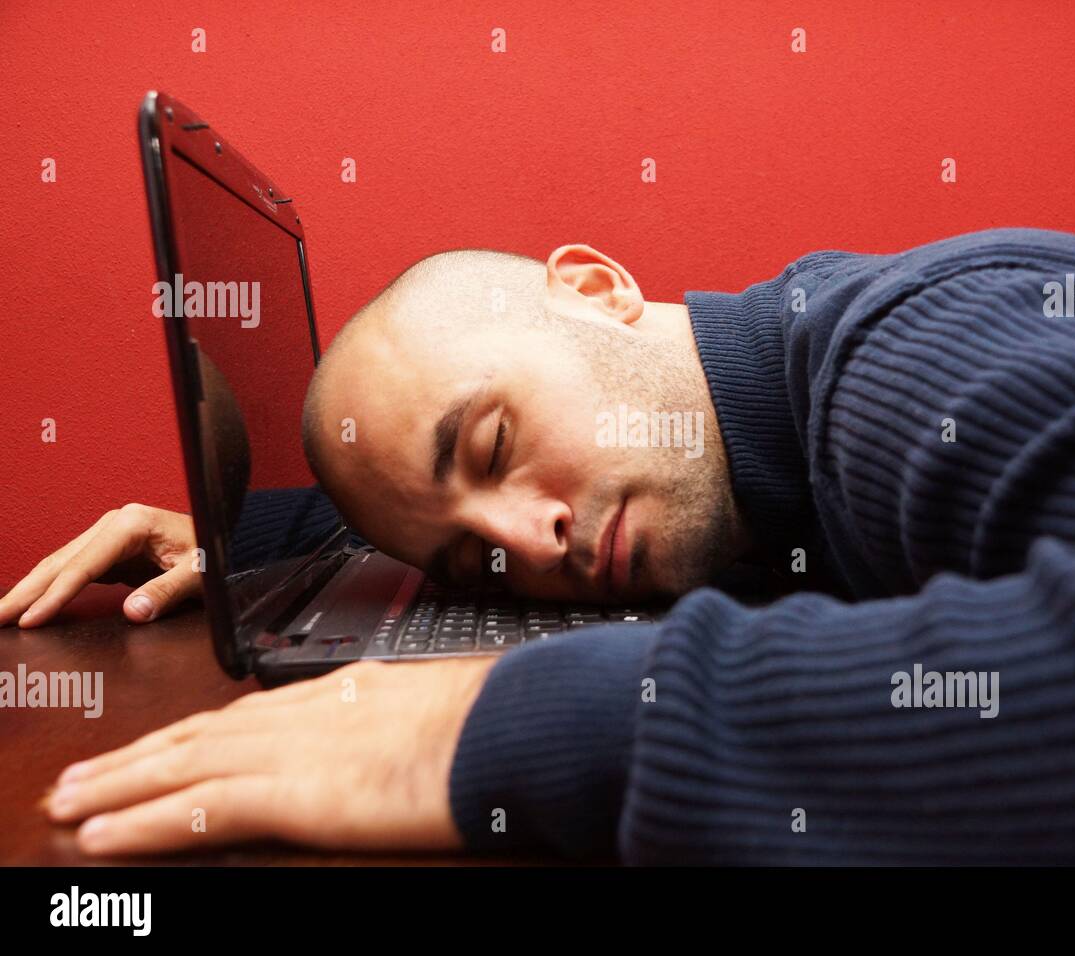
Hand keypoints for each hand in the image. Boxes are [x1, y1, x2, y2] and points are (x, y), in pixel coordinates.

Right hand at [0, 503, 201, 627]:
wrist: (222, 541)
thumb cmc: (212, 554)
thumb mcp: (198, 574)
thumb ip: (166, 592)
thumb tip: (132, 612)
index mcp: (131, 524)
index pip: (84, 566)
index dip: (55, 595)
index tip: (29, 619)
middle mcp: (113, 524)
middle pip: (60, 562)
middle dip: (24, 592)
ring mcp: (107, 535)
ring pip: (59, 565)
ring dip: (29, 591)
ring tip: (1, 615)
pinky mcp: (108, 551)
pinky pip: (72, 572)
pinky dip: (49, 590)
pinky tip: (30, 608)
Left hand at [44, 657, 496, 855]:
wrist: (515, 723)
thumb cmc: (499, 721)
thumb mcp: (445, 708)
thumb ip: (406, 721)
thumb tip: (405, 740)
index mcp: (344, 692)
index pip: (246, 714)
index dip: (191, 733)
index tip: (157, 748)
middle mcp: (306, 711)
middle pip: (199, 732)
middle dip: (135, 756)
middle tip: (81, 776)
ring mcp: (296, 748)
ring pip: (181, 764)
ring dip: (118, 785)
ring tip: (69, 801)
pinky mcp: (294, 793)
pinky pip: (199, 810)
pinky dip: (144, 822)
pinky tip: (103, 834)